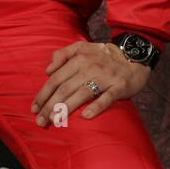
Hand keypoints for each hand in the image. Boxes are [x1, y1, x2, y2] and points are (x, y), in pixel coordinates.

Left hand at [30, 40, 150, 125]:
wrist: (134, 56)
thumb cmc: (103, 55)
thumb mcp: (81, 47)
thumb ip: (62, 54)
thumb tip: (47, 70)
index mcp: (79, 58)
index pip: (55, 79)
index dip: (43, 94)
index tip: (34, 108)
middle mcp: (90, 67)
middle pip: (65, 89)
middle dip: (50, 106)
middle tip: (40, 121)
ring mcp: (105, 77)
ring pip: (82, 94)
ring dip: (66, 109)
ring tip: (54, 121)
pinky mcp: (119, 87)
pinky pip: (107, 98)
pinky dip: (96, 107)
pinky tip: (85, 117)